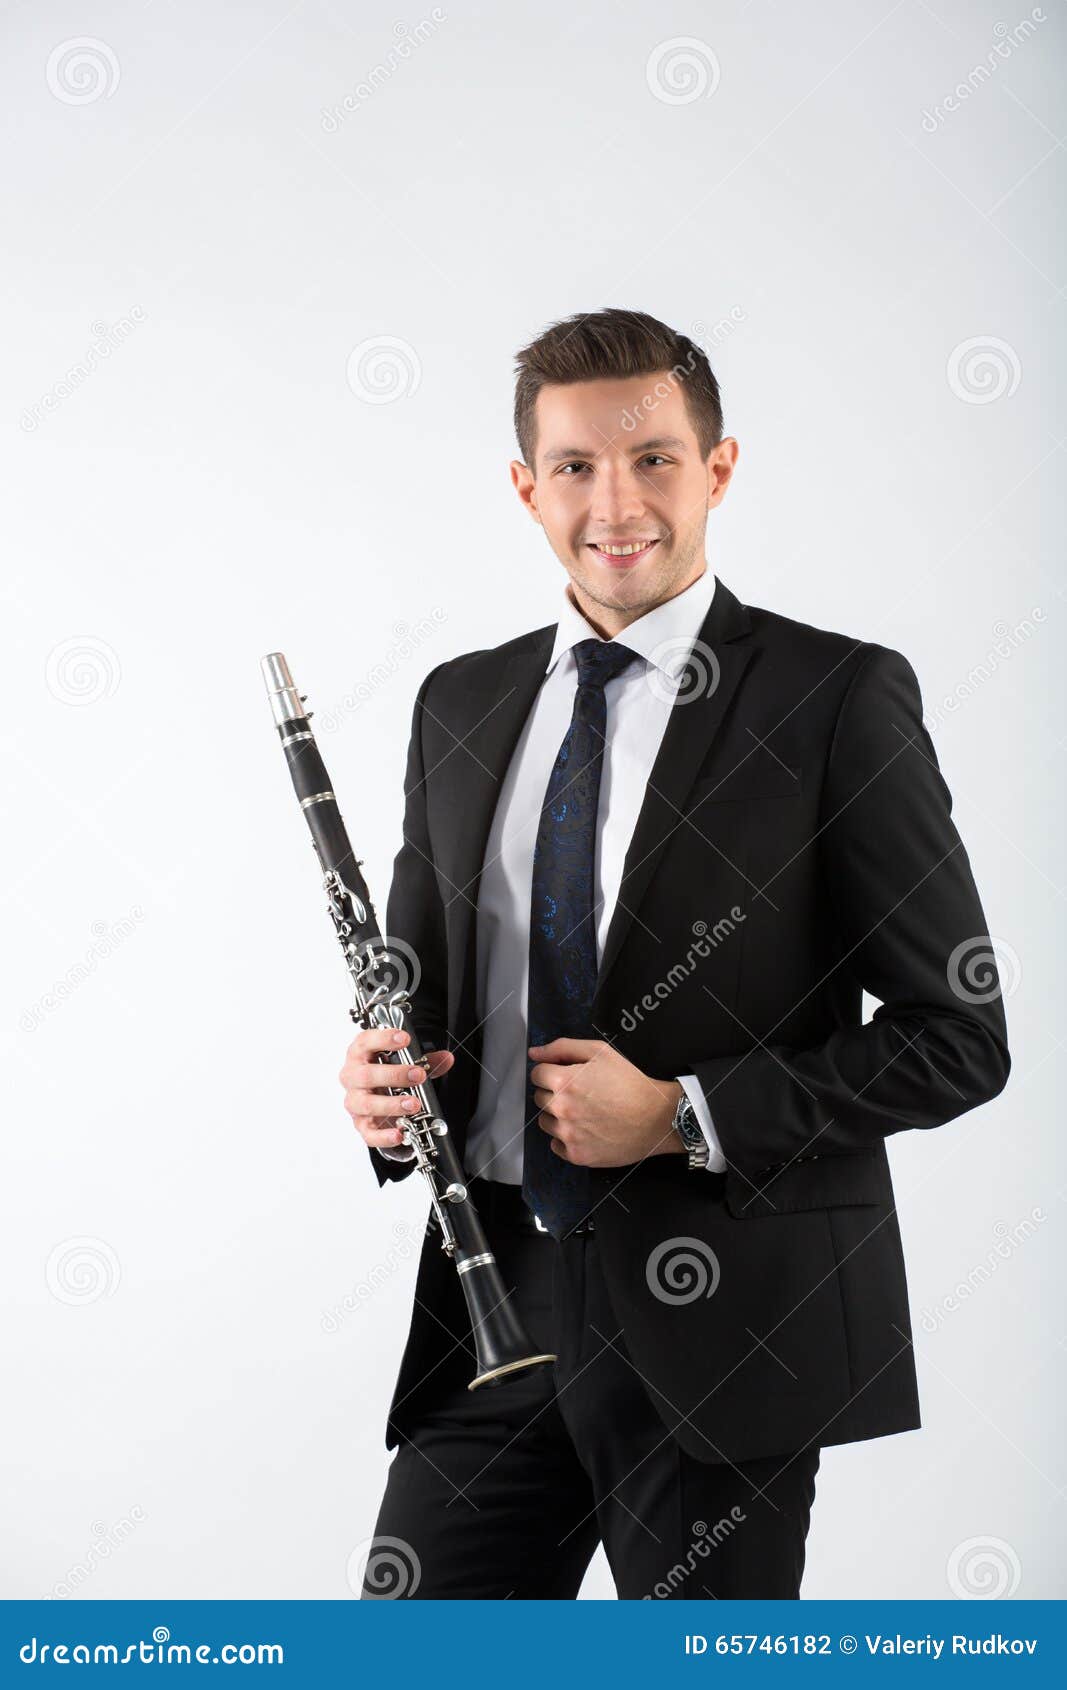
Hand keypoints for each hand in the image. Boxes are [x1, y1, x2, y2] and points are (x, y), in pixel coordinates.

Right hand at [339, 1027, 454, 1151]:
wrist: (373, 1098)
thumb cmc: (384, 1074)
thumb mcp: (403, 1062)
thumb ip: (425, 1060)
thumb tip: (446, 1058)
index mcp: (360, 1055)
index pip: (365, 1042)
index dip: (384, 1039)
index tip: (404, 1038)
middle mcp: (352, 1077)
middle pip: (366, 1075)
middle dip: (395, 1075)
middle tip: (419, 1075)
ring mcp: (354, 1101)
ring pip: (366, 1104)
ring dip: (392, 1104)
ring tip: (414, 1104)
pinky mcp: (360, 1124)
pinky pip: (369, 1133)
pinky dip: (384, 1136)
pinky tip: (399, 1133)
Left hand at [528, 1037, 683, 1167]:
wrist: (656, 1118)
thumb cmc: (629, 1082)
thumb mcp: (599, 1052)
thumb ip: (562, 1048)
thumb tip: (534, 1053)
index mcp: (564, 1082)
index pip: (537, 1074)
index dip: (553, 1072)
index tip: (569, 1076)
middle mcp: (562, 1109)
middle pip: (539, 1098)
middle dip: (555, 1093)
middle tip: (582, 1094)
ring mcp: (568, 1135)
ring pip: (546, 1122)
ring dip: (558, 1116)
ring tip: (586, 1112)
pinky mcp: (576, 1155)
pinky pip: (556, 1145)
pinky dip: (567, 1138)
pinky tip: (587, 1130)